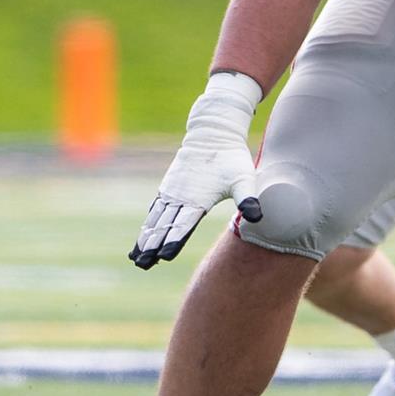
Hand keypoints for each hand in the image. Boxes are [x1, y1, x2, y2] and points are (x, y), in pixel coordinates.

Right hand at [130, 72, 265, 269]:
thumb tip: (257, 218)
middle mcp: (181, 196)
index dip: (173, 241)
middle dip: (152, 246)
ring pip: (155, 220)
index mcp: (197, 198)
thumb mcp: (244, 177)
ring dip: (145, 239)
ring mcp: (172, 192)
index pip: (183, 224)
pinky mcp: (169, 188)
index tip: (163, 257)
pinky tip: (142, 236)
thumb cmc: (232, 157)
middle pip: (163, 226)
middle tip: (143, 264)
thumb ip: (248, 198)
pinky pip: (155, 210)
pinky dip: (147, 224)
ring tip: (137, 258)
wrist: (213, 131)